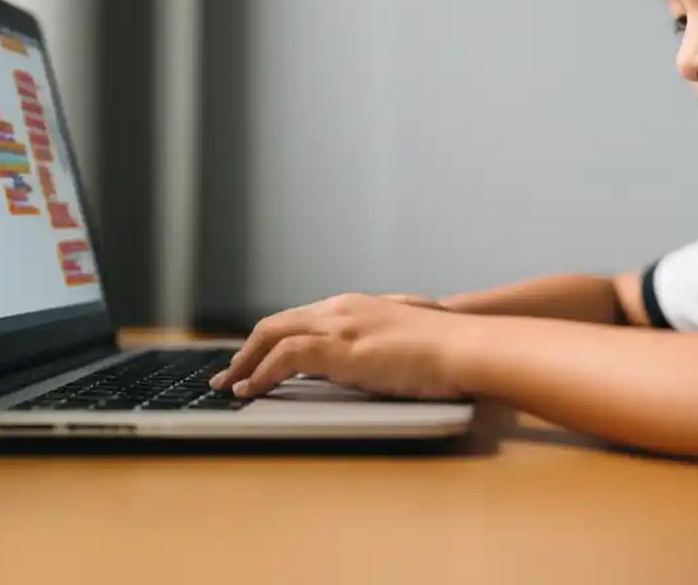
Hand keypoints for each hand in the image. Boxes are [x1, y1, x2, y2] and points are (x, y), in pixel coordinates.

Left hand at [208, 293, 469, 398]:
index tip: (260, 359)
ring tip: (230, 386)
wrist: (466, 345)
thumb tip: (377, 363)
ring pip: (271, 334)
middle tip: (231, 373)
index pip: (302, 318)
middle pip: (277, 322)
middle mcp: (341, 308)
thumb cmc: (450, 348)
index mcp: (357, 306)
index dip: (276, 339)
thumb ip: (385, 345)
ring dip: (244, 362)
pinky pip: (283, 357)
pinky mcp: (338, 348)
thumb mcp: (408, 339)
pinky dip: (260, 373)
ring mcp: (338, 324)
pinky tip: (250, 390)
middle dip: (249, 348)